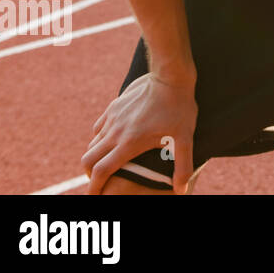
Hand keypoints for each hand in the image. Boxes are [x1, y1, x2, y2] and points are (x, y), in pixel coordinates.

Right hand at [83, 71, 196, 193]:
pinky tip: (110, 140)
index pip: (101, 171)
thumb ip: (183, 165)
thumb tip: (181, 190)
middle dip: (90, 174)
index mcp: (129, 143)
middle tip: (98, 181)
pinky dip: (98, 139)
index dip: (94, 187)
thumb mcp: (185, 138)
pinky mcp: (113, 106)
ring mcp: (112, 118)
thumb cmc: (179, 108)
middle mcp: (115, 132)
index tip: (94, 196)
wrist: (170, 76)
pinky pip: (98, 128)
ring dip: (95, 156)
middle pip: (88, 159)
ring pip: (92, 143)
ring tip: (105, 163)